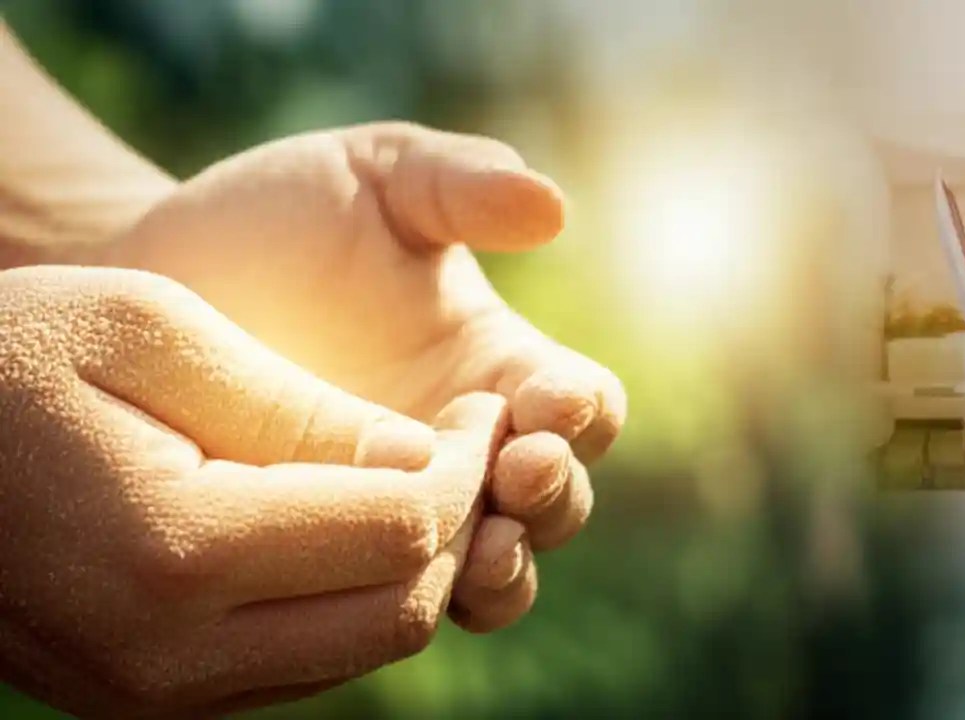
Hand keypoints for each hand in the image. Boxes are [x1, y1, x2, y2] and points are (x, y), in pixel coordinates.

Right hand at [0, 265, 505, 717]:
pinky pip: (298, 666)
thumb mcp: (153, 331)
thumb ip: (296, 406)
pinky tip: (345, 525)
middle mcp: (171, 654)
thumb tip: (419, 459)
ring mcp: (155, 694)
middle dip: (460, 527)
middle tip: (468, 446)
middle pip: (399, 614)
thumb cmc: (12, 353)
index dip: (467, 469)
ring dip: (412, 570)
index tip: (485, 408)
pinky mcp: (148, 700)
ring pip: (357, 651)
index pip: (401, 532)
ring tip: (415, 477)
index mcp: (179, 547)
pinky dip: (349, 602)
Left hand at [100, 122, 625, 630]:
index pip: (585, 404)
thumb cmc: (277, 219)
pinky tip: (391, 582)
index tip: (550, 401)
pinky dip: (418, 600)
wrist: (154, 283)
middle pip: (560, 497)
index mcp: (500, 363)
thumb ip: (462, 182)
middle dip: (552, 494)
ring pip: (500, 569)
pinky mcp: (344, 551)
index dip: (584, 410)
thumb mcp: (374, 176)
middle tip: (515, 474)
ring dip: (506, 569)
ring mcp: (410, 505)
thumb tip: (554, 206)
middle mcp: (472, 445)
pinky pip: (403, 598)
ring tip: (481, 554)